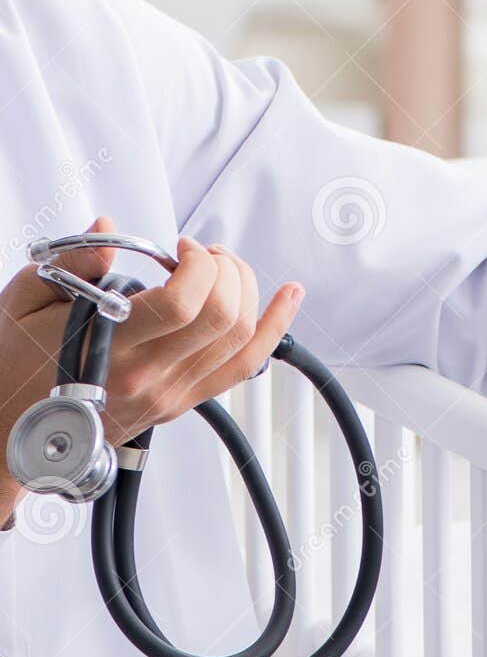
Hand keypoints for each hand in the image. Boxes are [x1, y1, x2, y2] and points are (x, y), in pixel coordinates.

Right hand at [0, 216, 302, 516]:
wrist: (10, 427)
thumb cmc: (15, 362)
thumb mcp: (26, 300)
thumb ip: (73, 263)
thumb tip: (109, 229)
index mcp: (111, 346)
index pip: (184, 303)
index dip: (197, 264)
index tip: (182, 249)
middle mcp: (150, 375)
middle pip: (225, 317)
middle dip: (227, 270)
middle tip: (204, 254)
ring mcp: (173, 392)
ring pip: (244, 340)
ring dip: (249, 290)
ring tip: (226, 269)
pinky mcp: (185, 402)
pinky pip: (247, 366)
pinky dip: (275, 327)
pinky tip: (288, 298)